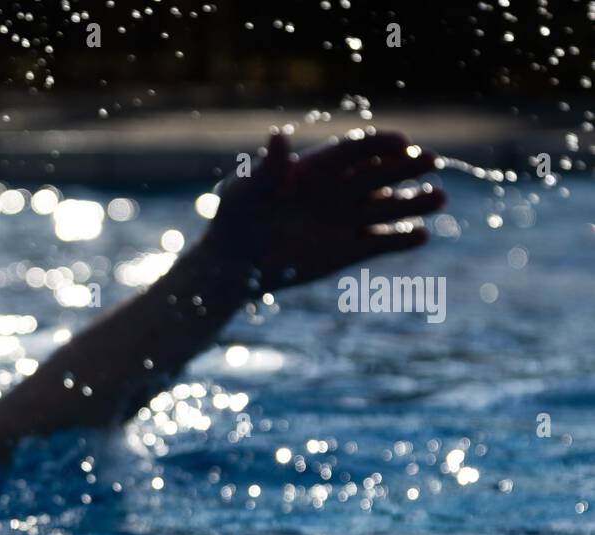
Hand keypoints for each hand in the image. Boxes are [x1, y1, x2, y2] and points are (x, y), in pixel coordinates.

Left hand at [202, 129, 445, 291]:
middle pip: (378, 174)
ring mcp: (344, 219)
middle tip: (432, 162)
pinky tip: (420, 236)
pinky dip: (400, 240)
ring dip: (413, 203)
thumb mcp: (245, 191)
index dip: (378, 145)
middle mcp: (336, 190)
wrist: (232, 263)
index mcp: (315, 168)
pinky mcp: (347, 249)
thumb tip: (278, 135)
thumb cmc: (233, 219)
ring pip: (387, 207)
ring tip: (439, 199)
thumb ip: (268, 168)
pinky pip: (380, 243)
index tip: (403, 142)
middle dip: (405, 168)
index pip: (353, 150)